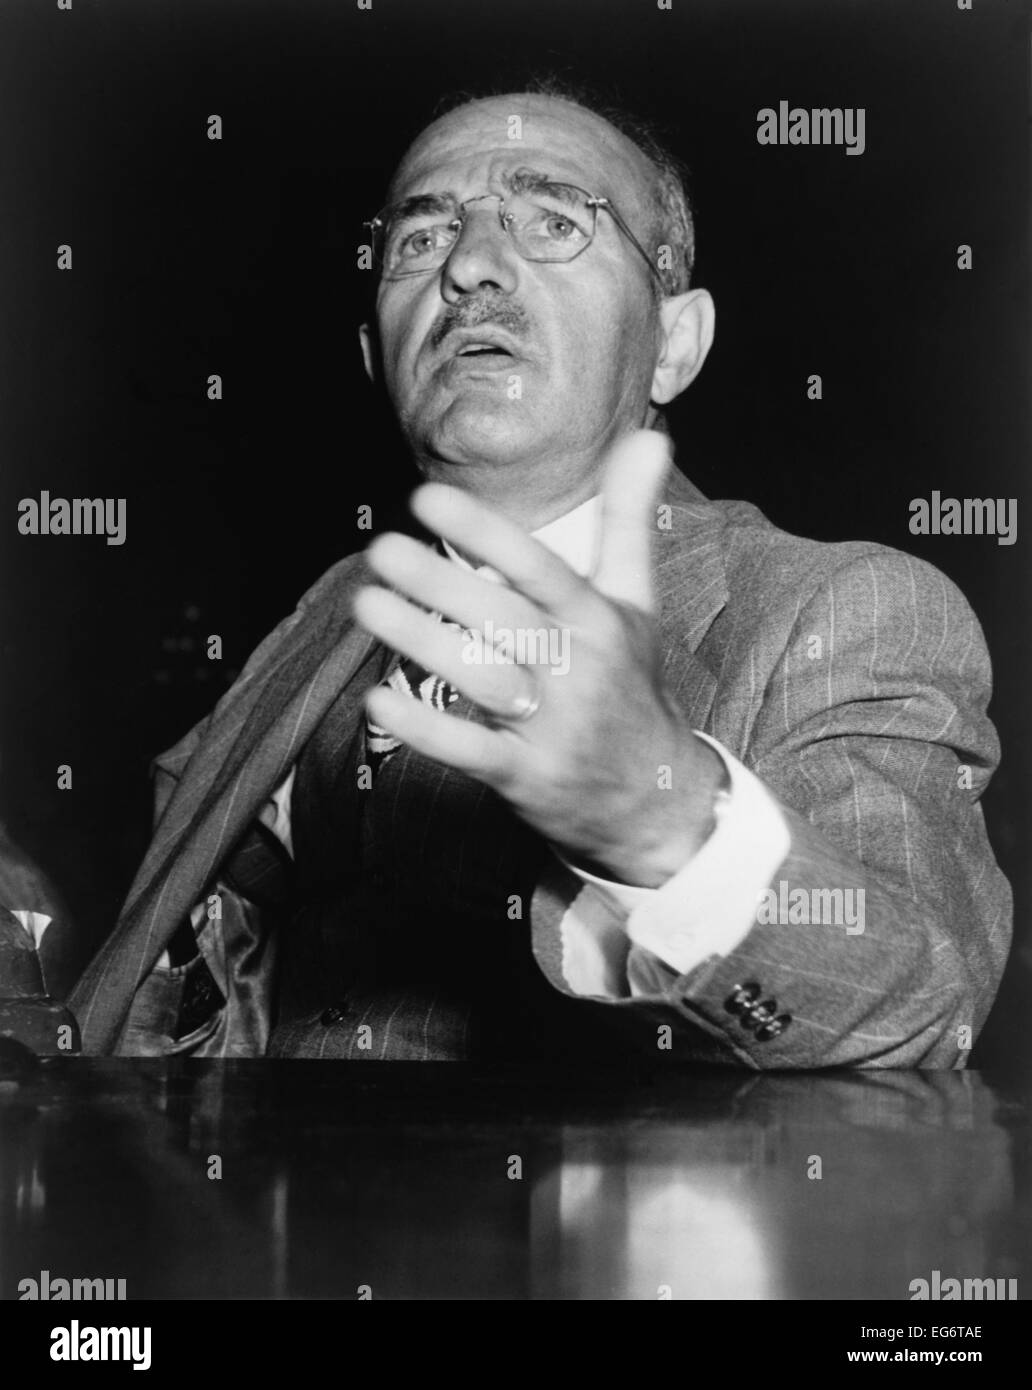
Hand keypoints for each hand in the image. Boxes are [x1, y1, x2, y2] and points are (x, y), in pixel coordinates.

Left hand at [352, 429, 725, 887]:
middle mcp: (580, 670)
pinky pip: (473, 752)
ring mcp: (555, 726)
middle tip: (382, 549)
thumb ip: (628, 520)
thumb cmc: (628, 683)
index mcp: (599, 621)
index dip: (486, 534)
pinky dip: (426, 728)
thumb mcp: (637, 601)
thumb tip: (649, 436)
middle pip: (505, 620)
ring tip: (367, 606)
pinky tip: (378, 697)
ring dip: (423, 643)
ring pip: (484, 679)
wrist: (656, 797)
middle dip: (441, 584)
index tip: (428, 498)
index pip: (541, 569)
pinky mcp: (529, 776)